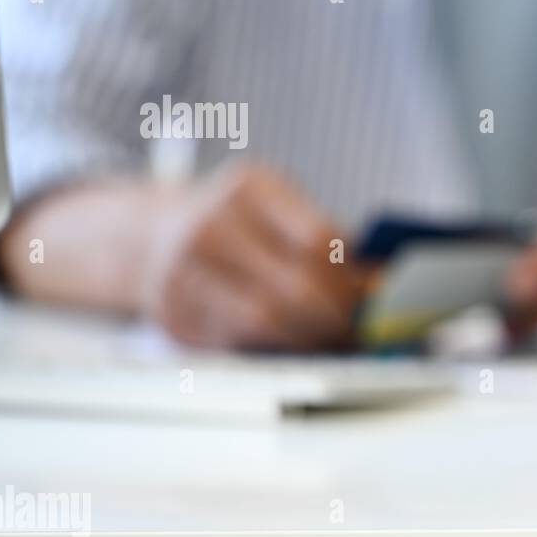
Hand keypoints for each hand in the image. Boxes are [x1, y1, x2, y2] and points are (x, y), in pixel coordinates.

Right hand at [138, 165, 364, 349]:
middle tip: (363, 330)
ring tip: (337, 342)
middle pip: (296, 286)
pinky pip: (240, 343)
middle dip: (340, 317)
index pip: (318, 240)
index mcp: (249, 187)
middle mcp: (209, 225)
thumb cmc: (239, 225)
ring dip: (314, 340)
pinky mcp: (175, 317)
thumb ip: (331, 242)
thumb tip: (384, 285)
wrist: (152, 236)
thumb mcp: (281, 210)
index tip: (377, 298)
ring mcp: (184, 272)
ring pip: (267, 322)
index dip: (354, 278)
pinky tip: (300, 346)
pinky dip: (279, 349)